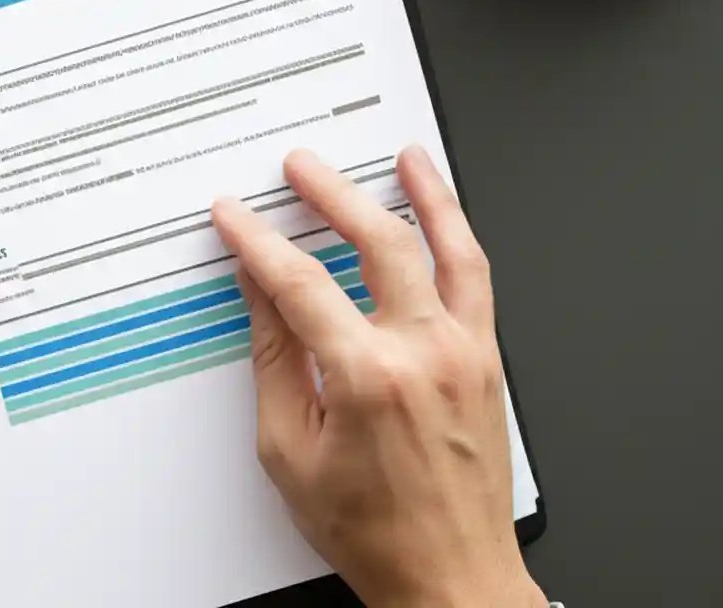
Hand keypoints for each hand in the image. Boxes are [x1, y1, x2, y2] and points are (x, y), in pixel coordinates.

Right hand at [211, 147, 544, 607]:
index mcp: (368, 378)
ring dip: (424, 194)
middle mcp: (425, 354)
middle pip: (378, 243)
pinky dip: (461, 238)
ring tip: (407, 157)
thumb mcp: (291, 449)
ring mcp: (466, 353)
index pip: (299, 283)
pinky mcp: (487, 362)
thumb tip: (260, 294)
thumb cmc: (372, 530)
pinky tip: (446, 219)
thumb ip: (276, 359)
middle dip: (331, 194)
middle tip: (301, 168)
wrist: (450, 576)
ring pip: (448, 248)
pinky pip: (478, 280)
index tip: (234, 217)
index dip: (257, 242)